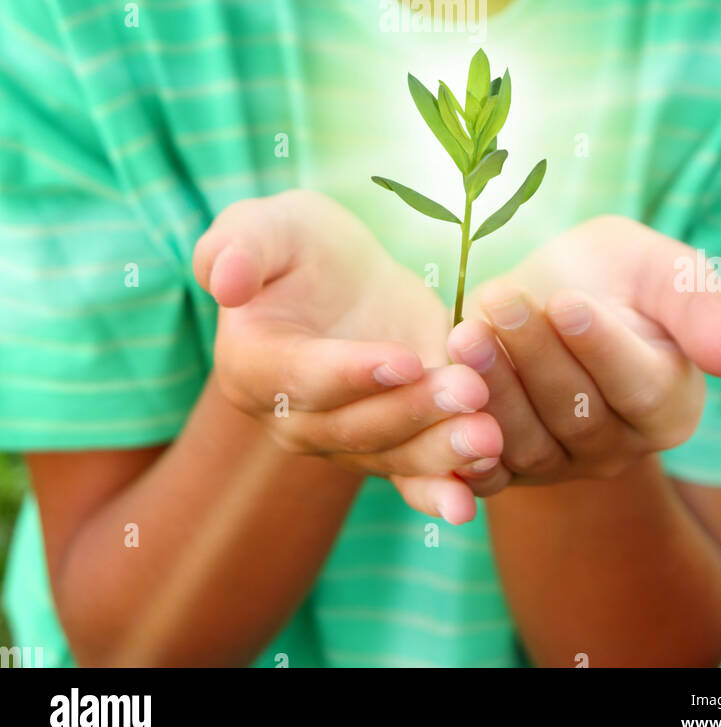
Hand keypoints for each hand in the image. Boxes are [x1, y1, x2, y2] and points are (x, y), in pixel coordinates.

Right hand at [192, 189, 503, 522]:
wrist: (343, 277)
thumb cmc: (296, 245)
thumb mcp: (266, 226)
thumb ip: (238, 246)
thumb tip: (225, 282)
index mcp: (251, 365)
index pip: (301, 378)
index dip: (352, 374)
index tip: (406, 361)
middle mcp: (291, 418)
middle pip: (353, 426)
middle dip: (413, 412)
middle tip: (470, 393)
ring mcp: (341, 439)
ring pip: (389, 456)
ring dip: (439, 454)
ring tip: (488, 437)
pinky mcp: (389, 445)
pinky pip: (409, 479)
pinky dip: (439, 493)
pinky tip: (470, 500)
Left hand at [444, 215, 720, 494]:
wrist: (548, 295)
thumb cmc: (617, 276)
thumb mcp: (661, 269)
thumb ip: (702, 305)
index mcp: (668, 404)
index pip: (639, 385)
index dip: (601, 347)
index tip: (567, 301)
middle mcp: (618, 448)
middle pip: (576, 413)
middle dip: (533, 353)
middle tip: (500, 296)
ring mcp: (558, 466)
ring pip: (525, 439)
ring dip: (491, 385)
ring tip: (465, 331)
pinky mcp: (504, 471)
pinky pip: (481, 470)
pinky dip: (458, 441)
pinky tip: (439, 394)